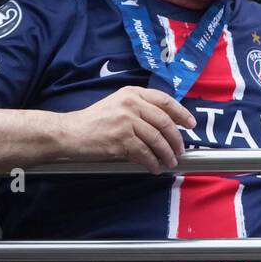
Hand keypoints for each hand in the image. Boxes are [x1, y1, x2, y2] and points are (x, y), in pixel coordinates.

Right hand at [59, 86, 196, 174]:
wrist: (69, 132)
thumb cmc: (94, 121)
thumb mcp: (118, 104)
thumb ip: (140, 108)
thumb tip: (167, 125)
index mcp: (132, 93)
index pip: (165, 101)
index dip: (182, 113)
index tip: (191, 124)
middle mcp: (131, 104)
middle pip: (165, 122)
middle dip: (176, 139)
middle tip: (180, 150)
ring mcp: (126, 121)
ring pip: (157, 140)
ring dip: (166, 154)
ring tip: (170, 162)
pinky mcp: (120, 139)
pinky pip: (144, 153)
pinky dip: (152, 162)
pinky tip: (154, 168)